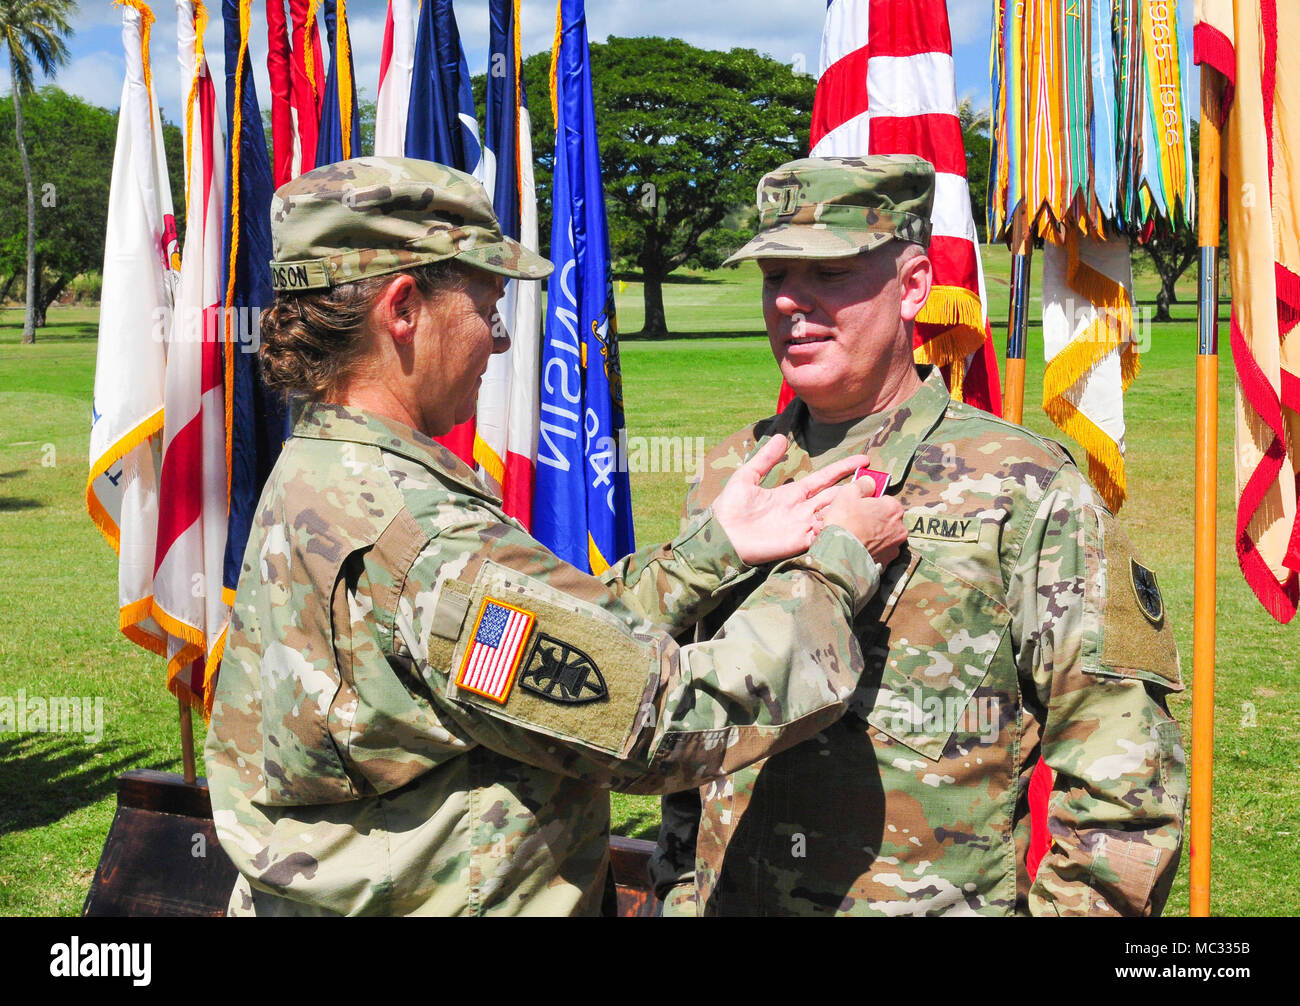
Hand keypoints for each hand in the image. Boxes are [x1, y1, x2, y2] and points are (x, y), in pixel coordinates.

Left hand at [711, 435, 871, 564]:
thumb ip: (765, 459)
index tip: (864, 458)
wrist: (721, 536)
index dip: (843, 468)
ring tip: (874, 496)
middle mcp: (801, 510)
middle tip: (877, 480)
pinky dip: (839, 527)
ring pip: (835, 514)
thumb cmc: (730, 508)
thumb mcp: (746, 477)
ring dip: (852, 507)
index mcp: (791, 494)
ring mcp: (802, 527)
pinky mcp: (798, 542)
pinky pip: (824, 534)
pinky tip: (854, 518)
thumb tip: (780, 437)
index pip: (824, 478)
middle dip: (856, 488)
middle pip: (835, 496)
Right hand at [819, 479, 906, 564]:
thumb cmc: (845, 522)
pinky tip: (859, 549)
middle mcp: (900, 528)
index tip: (859, 508)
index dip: (870, 503)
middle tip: (855, 522)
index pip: (885, 500)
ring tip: (856, 537)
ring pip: (884, 536)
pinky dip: (872, 550)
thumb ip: (863, 484)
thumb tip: (870, 482)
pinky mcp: (888, 562)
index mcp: (894, 508)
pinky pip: (880, 552)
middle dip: (874, 519)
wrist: (840, 556)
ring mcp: (895, 547)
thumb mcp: (849, 493)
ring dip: (874, 536)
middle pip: (886, 519)